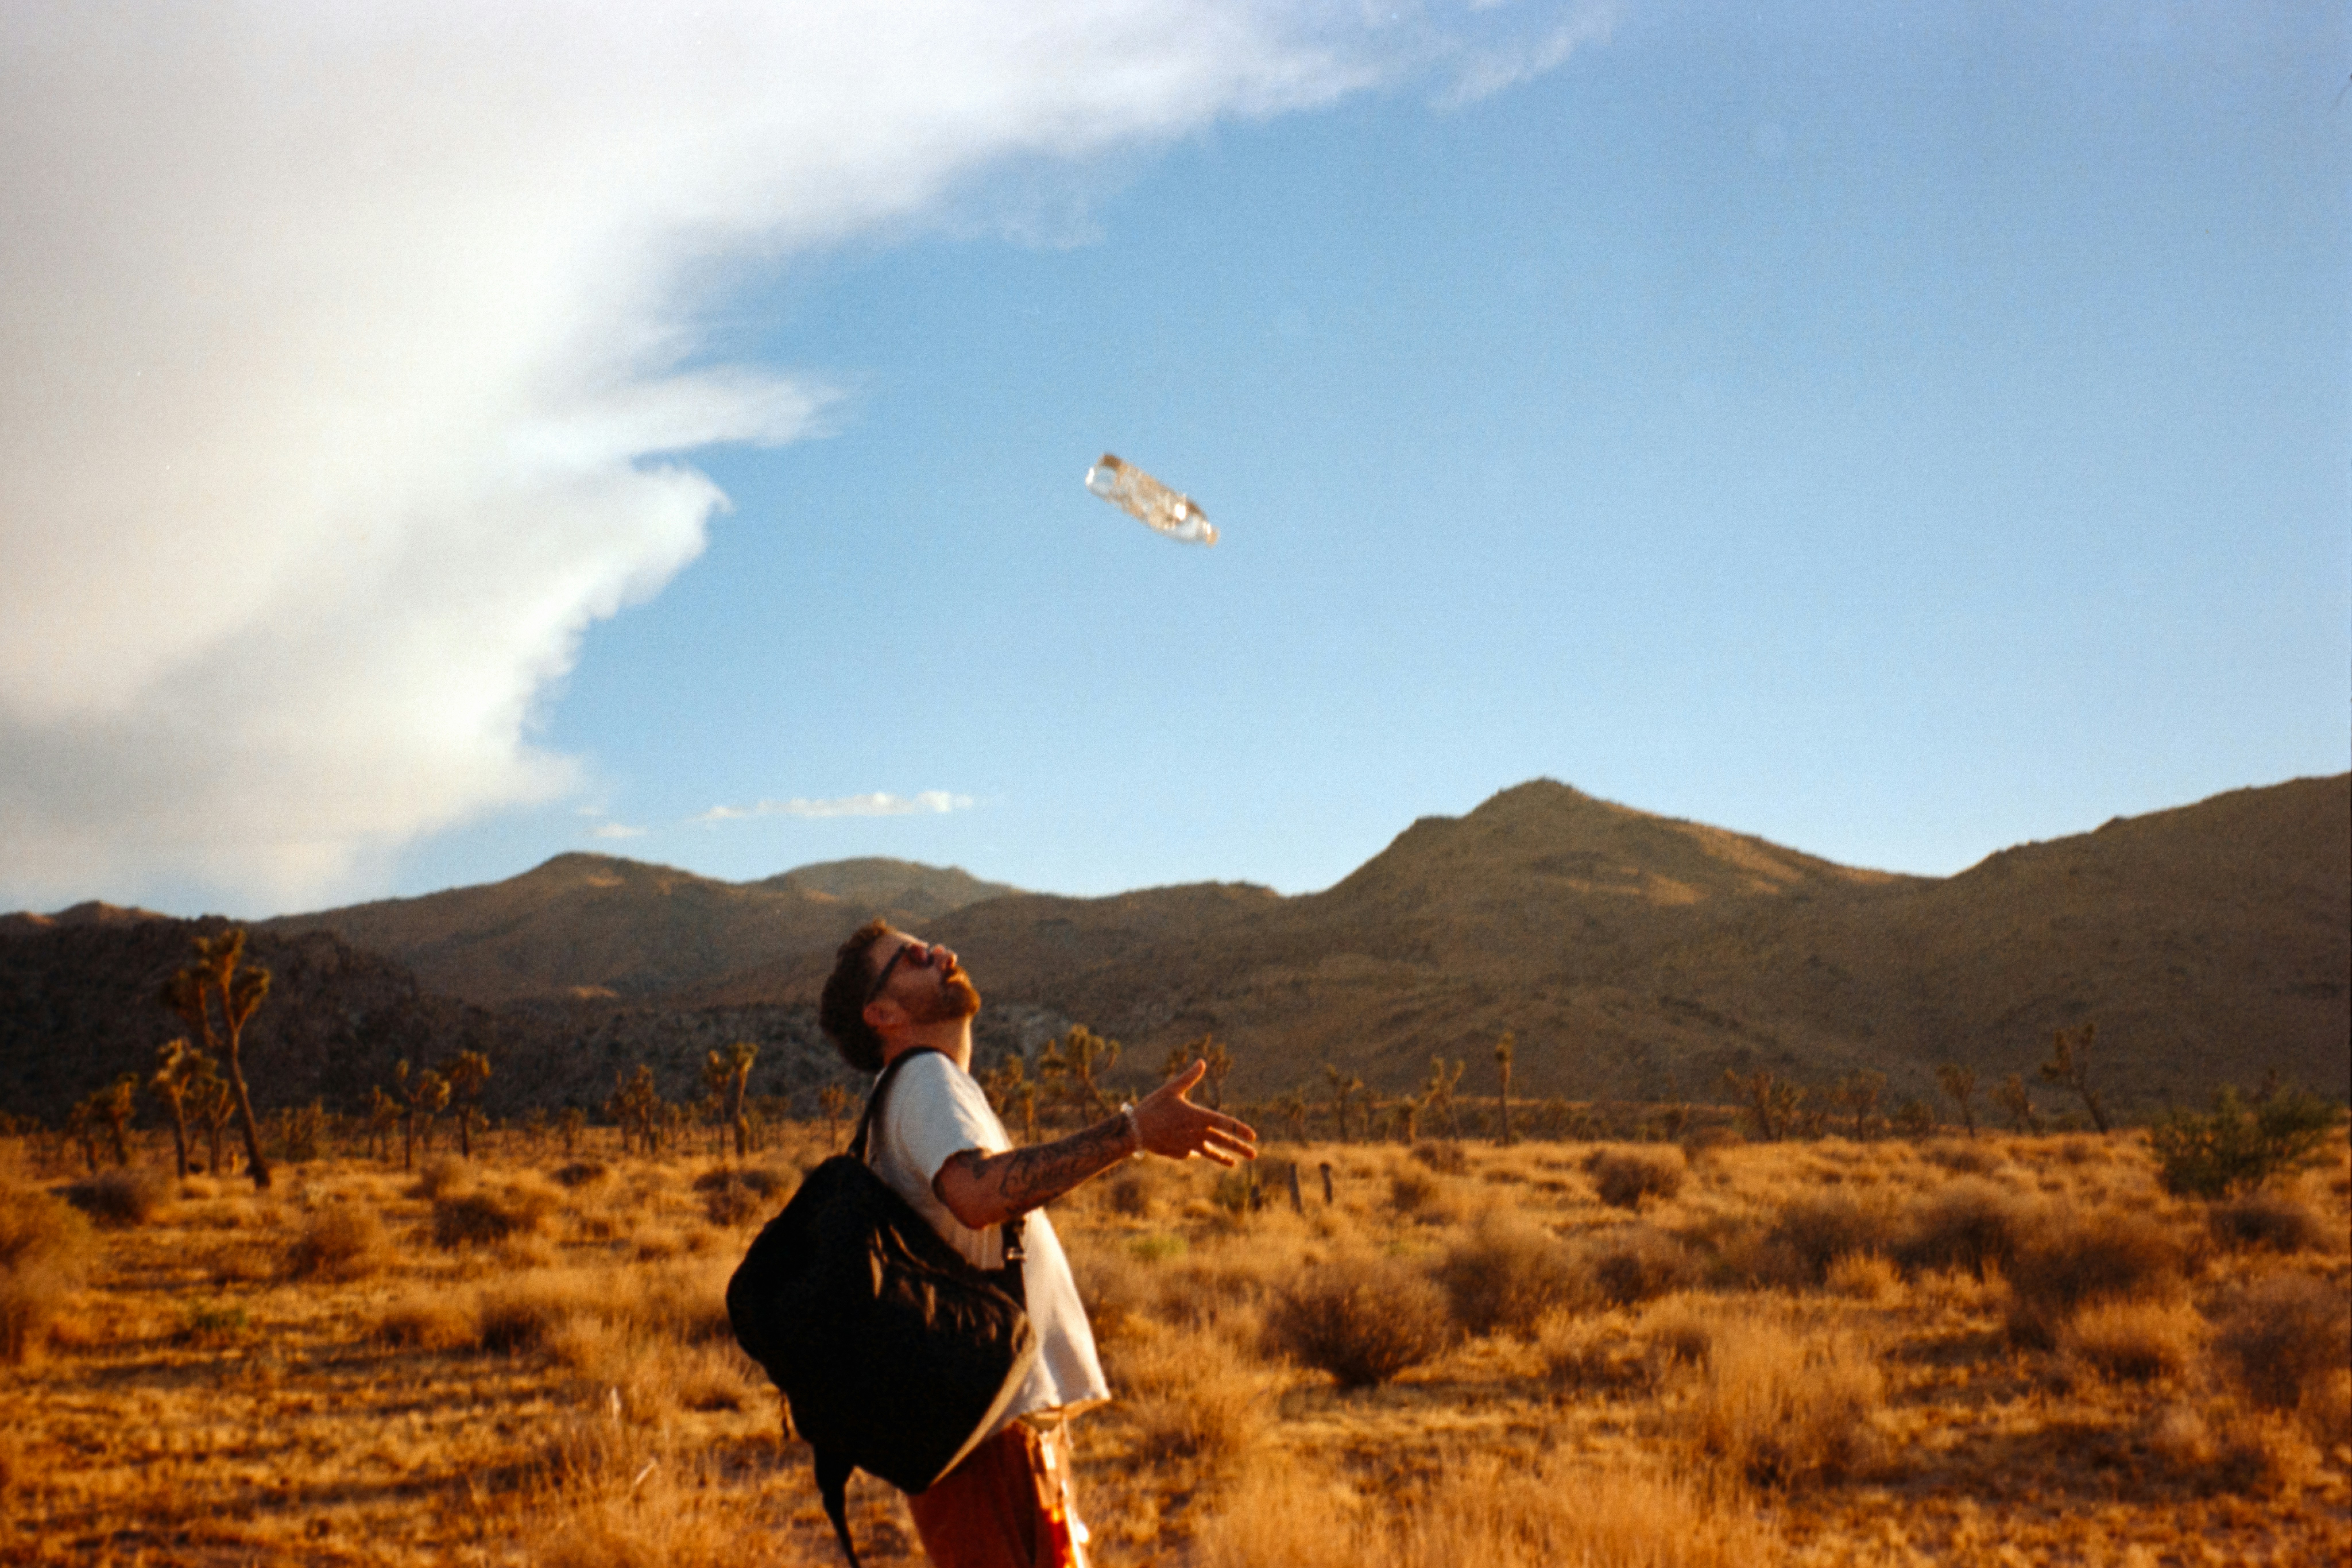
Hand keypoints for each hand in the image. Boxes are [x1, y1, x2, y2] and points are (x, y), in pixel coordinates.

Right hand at [1133, 1060, 1257, 1165]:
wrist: (1135, 1131)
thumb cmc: (1154, 1107)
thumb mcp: (1172, 1089)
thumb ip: (1189, 1078)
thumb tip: (1202, 1061)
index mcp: (1198, 1116)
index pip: (1225, 1123)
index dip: (1240, 1129)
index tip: (1253, 1137)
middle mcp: (1197, 1133)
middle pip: (1223, 1141)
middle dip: (1240, 1148)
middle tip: (1254, 1155)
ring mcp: (1189, 1146)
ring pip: (1210, 1152)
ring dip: (1223, 1157)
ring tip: (1234, 1163)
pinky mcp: (1180, 1154)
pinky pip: (1192, 1152)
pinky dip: (1195, 1150)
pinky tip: (1192, 1149)